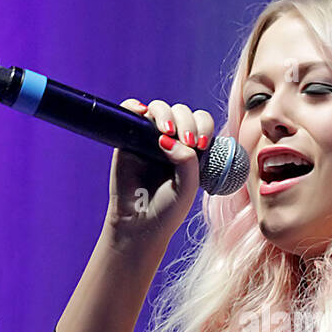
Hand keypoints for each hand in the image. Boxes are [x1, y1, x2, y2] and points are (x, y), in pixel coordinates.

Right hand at [106, 98, 215, 249]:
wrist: (139, 224)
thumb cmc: (167, 209)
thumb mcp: (187, 187)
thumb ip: (186, 161)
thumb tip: (168, 137)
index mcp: (193, 148)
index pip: (201, 122)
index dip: (203, 127)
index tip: (200, 145)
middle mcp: (172, 139)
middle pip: (182, 112)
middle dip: (187, 122)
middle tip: (187, 141)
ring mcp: (149, 137)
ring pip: (159, 109)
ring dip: (165, 114)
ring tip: (166, 132)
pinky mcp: (128, 139)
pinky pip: (130, 112)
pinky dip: (134, 106)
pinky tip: (141, 112)